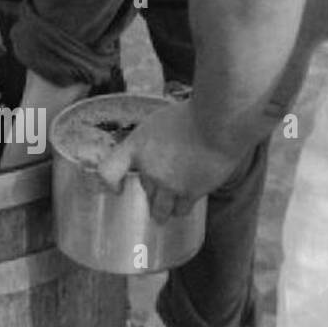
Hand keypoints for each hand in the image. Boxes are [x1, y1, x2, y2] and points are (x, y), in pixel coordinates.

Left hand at [96, 99, 243, 221]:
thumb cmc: (193, 116)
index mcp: (136, 147)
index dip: (110, 184)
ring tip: (168, 211)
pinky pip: (181, 210)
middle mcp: (148, 168)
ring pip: (160, 210)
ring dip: (165, 209)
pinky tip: (186, 202)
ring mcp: (168, 184)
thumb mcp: (158, 123)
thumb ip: (148, 144)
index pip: (108, 172)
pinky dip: (183, 207)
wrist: (219, 122)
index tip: (117, 189)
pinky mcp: (189, 193)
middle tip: (164, 186)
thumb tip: (147, 159)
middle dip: (154, 189)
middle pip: (145, 190)